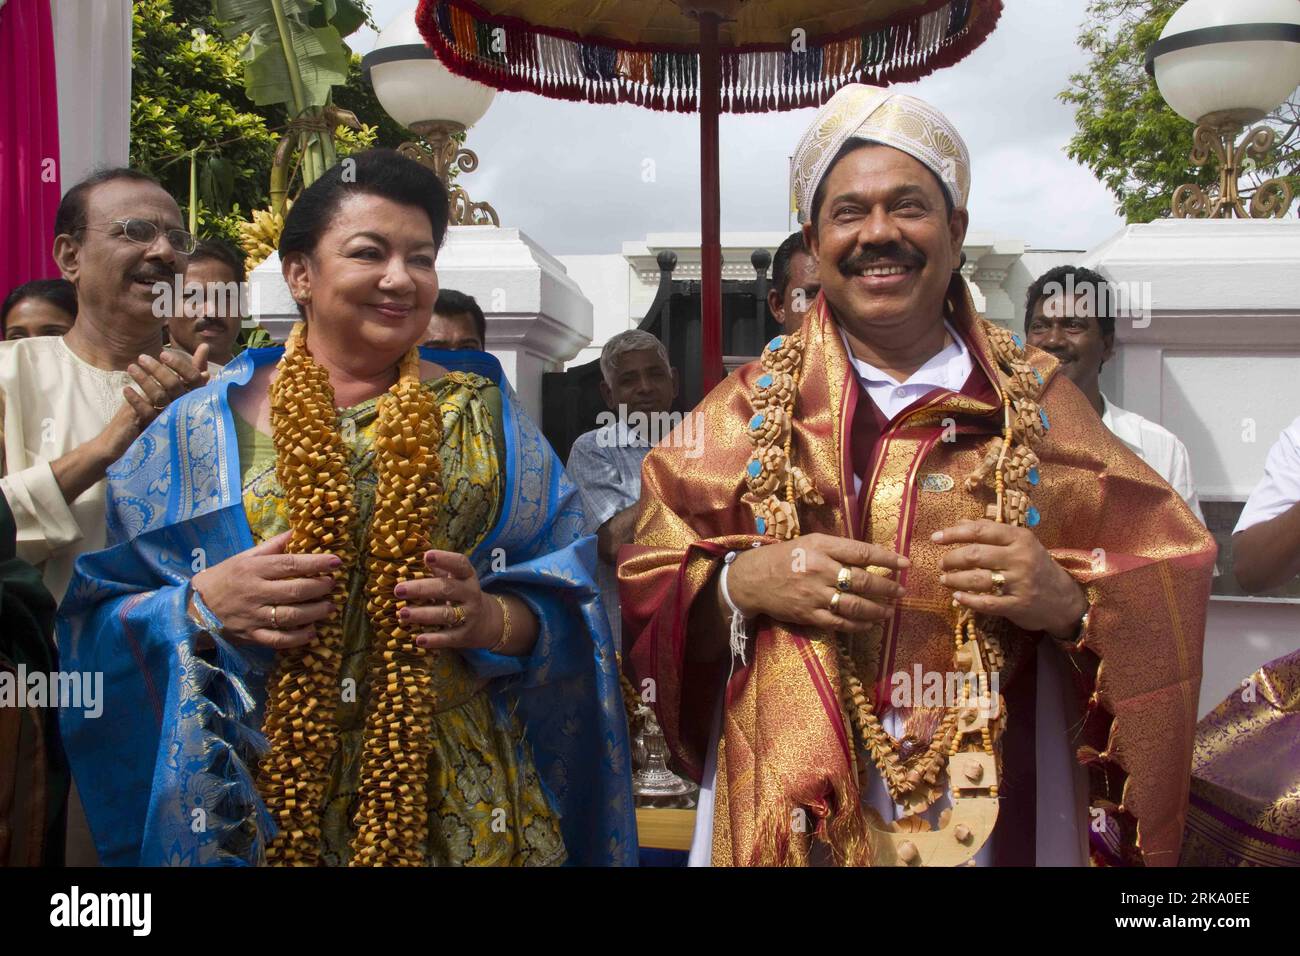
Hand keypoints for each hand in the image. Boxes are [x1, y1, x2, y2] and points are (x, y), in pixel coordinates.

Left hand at [101, 345, 210, 460]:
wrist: (168, 439)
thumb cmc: (180, 406)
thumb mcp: (189, 387)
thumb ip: (195, 368)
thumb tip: (204, 346)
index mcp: (197, 395)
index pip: (193, 378)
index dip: (179, 365)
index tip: (163, 354)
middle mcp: (187, 406)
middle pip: (174, 385)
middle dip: (157, 370)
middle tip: (142, 358)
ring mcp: (172, 417)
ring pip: (159, 396)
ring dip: (143, 380)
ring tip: (131, 368)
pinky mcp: (157, 428)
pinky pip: (146, 412)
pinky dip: (135, 399)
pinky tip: (126, 389)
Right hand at [191, 530, 341, 648]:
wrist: (194, 606)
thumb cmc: (224, 577)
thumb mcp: (243, 557)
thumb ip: (271, 547)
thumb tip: (296, 531)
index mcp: (253, 569)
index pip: (290, 564)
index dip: (316, 563)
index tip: (336, 562)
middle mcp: (255, 592)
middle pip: (295, 590)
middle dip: (320, 587)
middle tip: (333, 585)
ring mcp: (253, 616)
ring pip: (290, 616)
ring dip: (315, 612)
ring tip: (330, 607)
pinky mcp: (251, 635)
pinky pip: (278, 640)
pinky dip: (298, 637)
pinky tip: (312, 632)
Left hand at [394, 550, 498, 649]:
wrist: (486, 622)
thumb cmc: (461, 595)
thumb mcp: (456, 579)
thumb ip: (437, 570)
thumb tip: (411, 558)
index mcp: (467, 576)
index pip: (460, 564)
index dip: (445, 559)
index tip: (427, 556)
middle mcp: (471, 594)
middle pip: (447, 589)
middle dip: (421, 589)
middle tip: (398, 589)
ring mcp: (468, 616)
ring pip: (446, 614)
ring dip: (423, 614)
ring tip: (402, 613)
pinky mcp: (464, 636)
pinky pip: (448, 638)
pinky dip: (434, 640)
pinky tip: (418, 640)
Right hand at [725, 532, 909, 633]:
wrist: (753, 579)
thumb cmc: (785, 557)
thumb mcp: (811, 542)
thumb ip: (839, 549)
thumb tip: (872, 558)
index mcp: (822, 547)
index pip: (861, 552)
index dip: (887, 557)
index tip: (905, 563)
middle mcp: (820, 570)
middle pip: (863, 580)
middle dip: (887, 588)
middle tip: (901, 592)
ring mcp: (814, 595)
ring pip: (855, 605)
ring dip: (877, 610)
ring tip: (890, 611)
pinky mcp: (809, 615)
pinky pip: (840, 623)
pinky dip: (858, 625)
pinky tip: (870, 624)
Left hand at [934, 519, 1087, 638]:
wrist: (1065, 599)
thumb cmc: (1036, 566)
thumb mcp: (1020, 544)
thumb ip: (991, 532)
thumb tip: (960, 522)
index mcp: (1020, 538)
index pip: (980, 531)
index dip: (954, 533)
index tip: (935, 538)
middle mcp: (1020, 558)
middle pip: (975, 554)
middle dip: (951, 559)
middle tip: (941, 563)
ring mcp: (1020, 582)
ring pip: (977, 579)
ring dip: (955, 579)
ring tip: (944, 579)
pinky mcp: (1018, 605)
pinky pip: (986, 603)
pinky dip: (967, 600)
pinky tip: (957, 597)